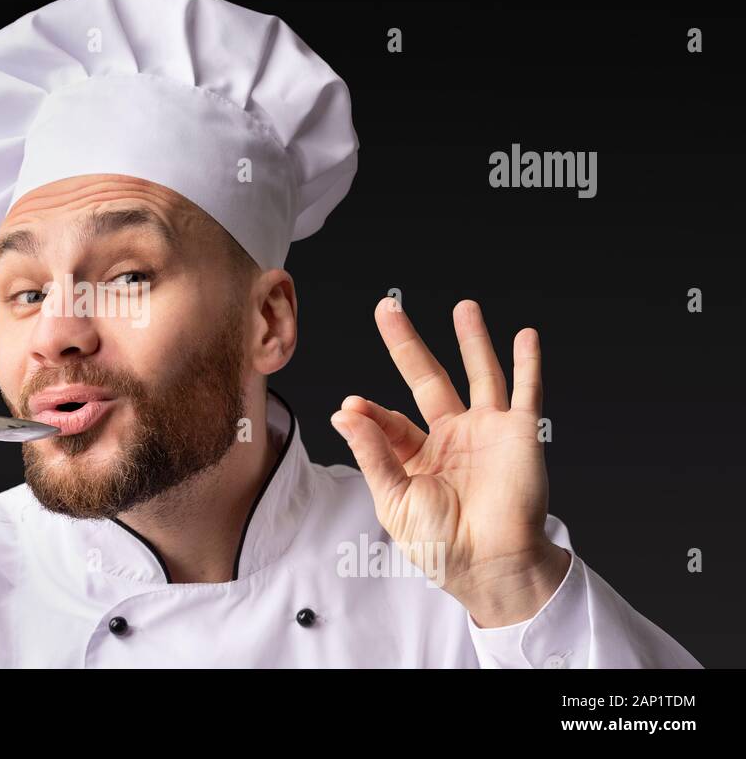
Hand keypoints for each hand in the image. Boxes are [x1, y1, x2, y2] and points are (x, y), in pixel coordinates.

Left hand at [330, 298, 570, 626]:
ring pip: (477, 374)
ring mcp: (487, 432)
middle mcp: (452, 438)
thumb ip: (372, 453)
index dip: (369, 411)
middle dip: (407, 344)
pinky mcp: (519, 433)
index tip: (351, 405)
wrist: (488, 565)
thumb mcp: (394, 498)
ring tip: (463, 307)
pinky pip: (525, 391)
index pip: (389, 420)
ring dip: (471, 340)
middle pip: (427, 378)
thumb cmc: (441, 544)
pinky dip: (527, 363)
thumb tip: (344, 413)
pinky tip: (525, 337)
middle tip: (388, 308)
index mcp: (418, 456)